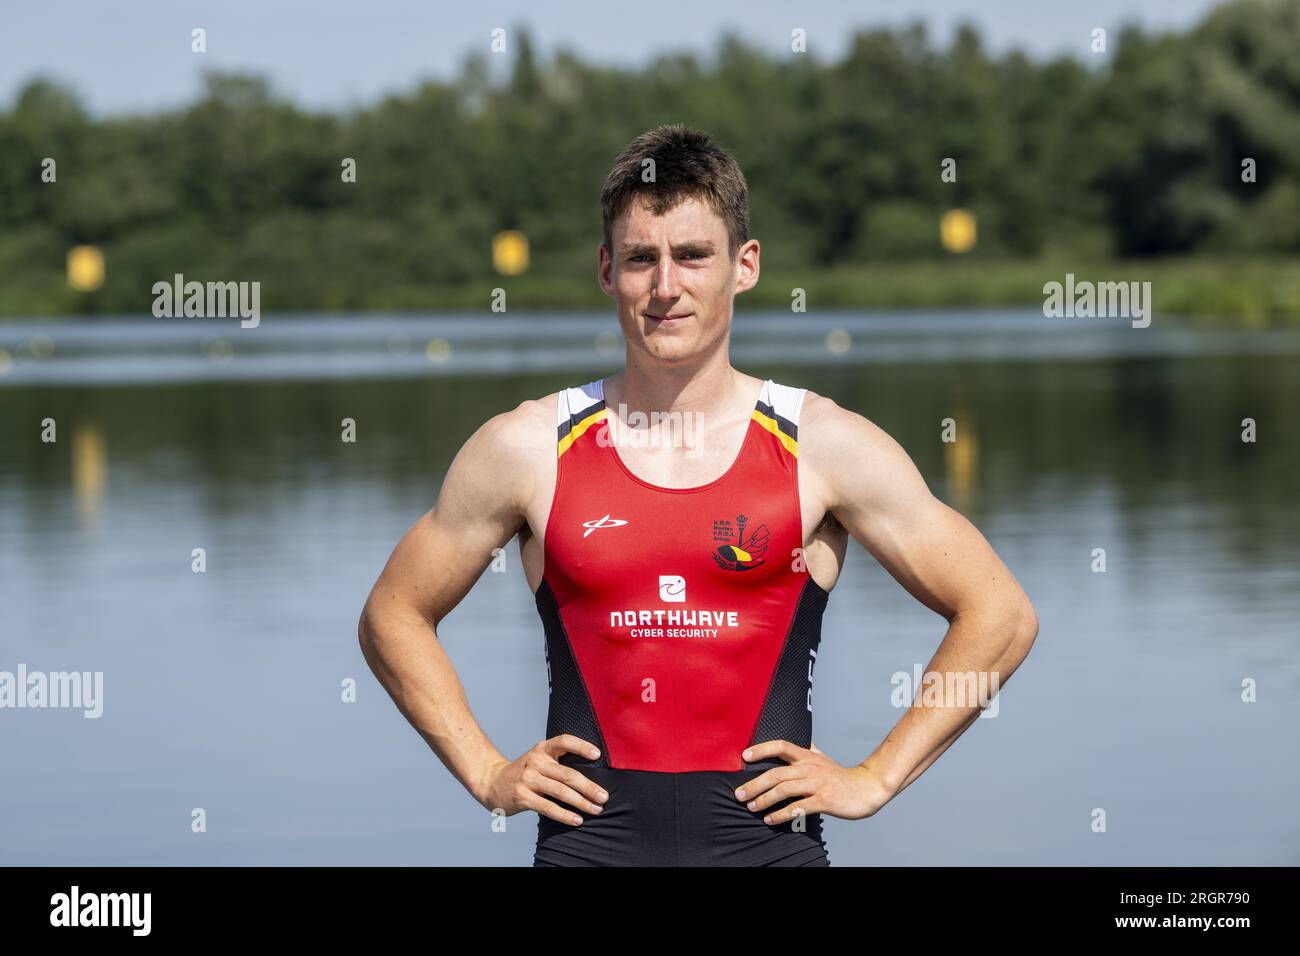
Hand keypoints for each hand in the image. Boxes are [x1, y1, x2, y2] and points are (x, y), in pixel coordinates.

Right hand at [477, 735, 607, 825]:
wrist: (492, 782)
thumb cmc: (524, 772)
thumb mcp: (538, 759)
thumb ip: (558, 763)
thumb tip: (591, 776)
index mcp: (542, 749)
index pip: (564, 741)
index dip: (581, 746)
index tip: (597, 755)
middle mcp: (535, 762)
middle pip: (568, 774)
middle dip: (589, 787)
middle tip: (604, 797)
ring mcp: (528, 779)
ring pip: (561, 792)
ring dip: (581, 802)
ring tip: (596, 809)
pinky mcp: (522, 797)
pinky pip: (548, 807)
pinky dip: (565, 815)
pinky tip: (577, 819)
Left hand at [734, 740, 893, 823]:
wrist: (865, 788)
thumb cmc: (841, 775)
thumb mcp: (822, 758)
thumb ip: (807, 749)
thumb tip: (795, 740)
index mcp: (807, 756)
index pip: (781, 746)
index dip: (761, 749)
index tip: (744, 756)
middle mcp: (809, 768)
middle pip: (776, 773)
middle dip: (754, 784)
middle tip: (739, 794)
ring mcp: (816, 784)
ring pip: (784, 790)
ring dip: (764, 800)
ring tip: (751, 807)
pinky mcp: (823, 801)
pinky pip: (797, 808)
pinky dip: (781, 814)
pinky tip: (770, 819)